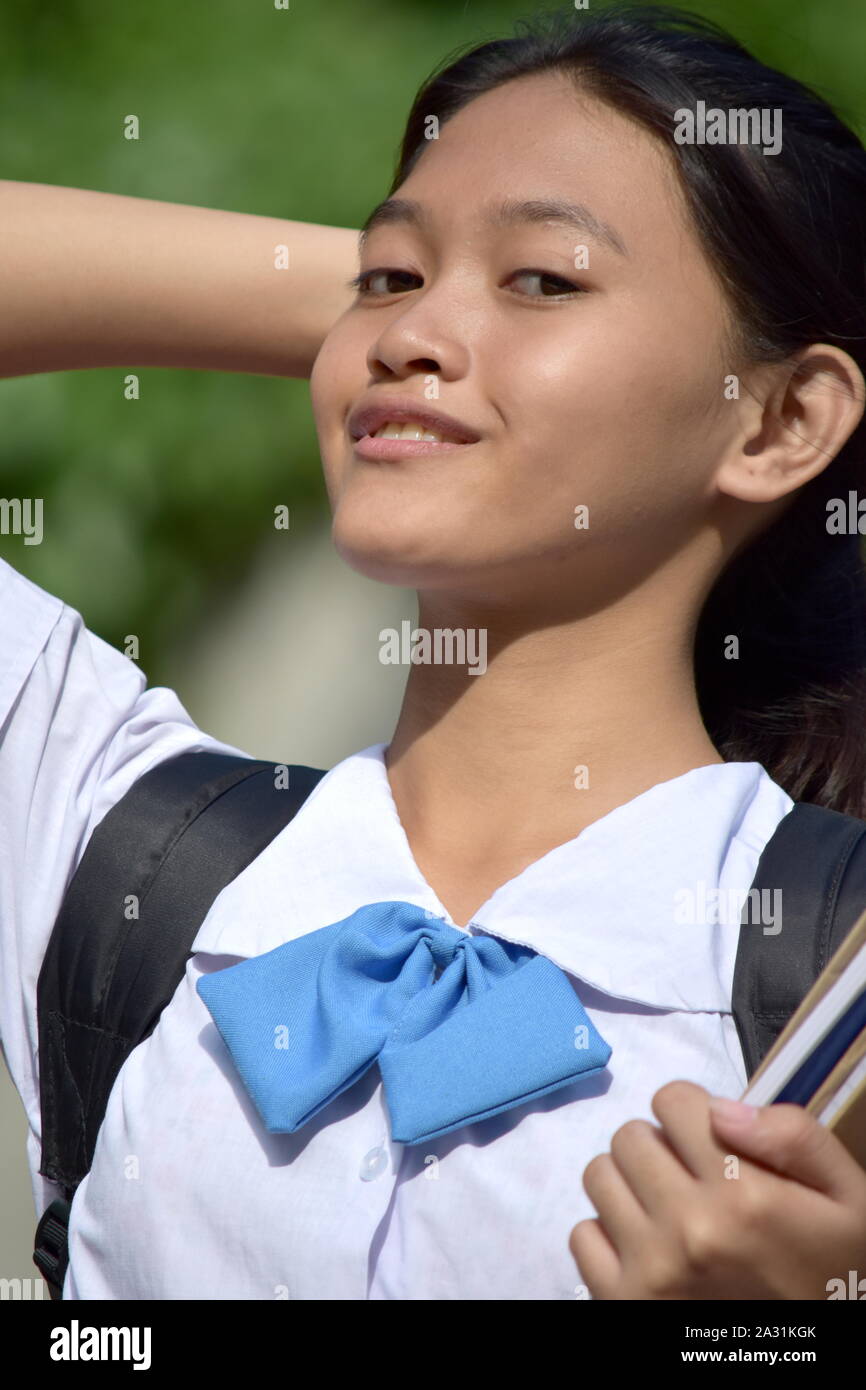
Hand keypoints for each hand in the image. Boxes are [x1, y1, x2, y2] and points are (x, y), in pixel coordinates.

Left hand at [569, 1080, 865, 1298]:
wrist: (815, 1353)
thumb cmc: (834, 1275)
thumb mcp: (847, 1201)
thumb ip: (795, 1139)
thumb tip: (721, 1107)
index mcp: (743, 1194)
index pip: (672, 1100)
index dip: (694, 1113)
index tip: (712, 1141)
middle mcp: (688, 1228)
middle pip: (630, 1135)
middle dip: (661, 1146)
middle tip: (692, 1177)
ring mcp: (649, 1269)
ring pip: (600, 1177)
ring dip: (631, 1184)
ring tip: (669, 1209)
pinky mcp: (622, 1303)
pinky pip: (582, 1235)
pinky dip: (610, 1235)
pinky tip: (650, 1247)